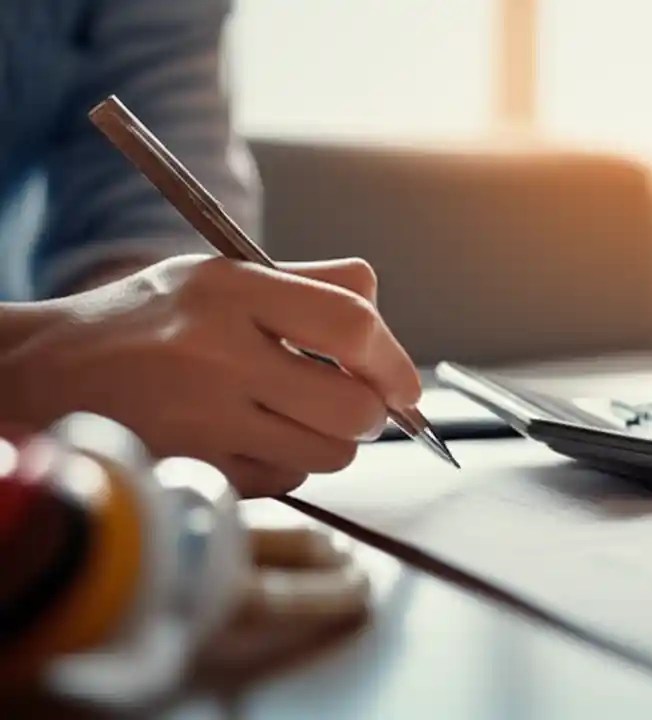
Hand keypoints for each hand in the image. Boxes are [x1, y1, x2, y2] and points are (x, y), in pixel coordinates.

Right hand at [0, 255, 420, 496]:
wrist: (40, 376)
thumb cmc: (144, 324)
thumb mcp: (215, 275)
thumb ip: (305, 283)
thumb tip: (378, 294)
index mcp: (229, 292)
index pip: (351, 323)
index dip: (394, 358)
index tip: (404, 382)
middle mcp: (217, 355)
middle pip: (354, 405)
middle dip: (370, 411)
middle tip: (352, 403)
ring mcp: (203, 421)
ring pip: (328, 454)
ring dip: (330, 441)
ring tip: (294, 417)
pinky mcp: (194, 472)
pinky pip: (285, 482)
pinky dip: (286, 466)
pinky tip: (251, 440)